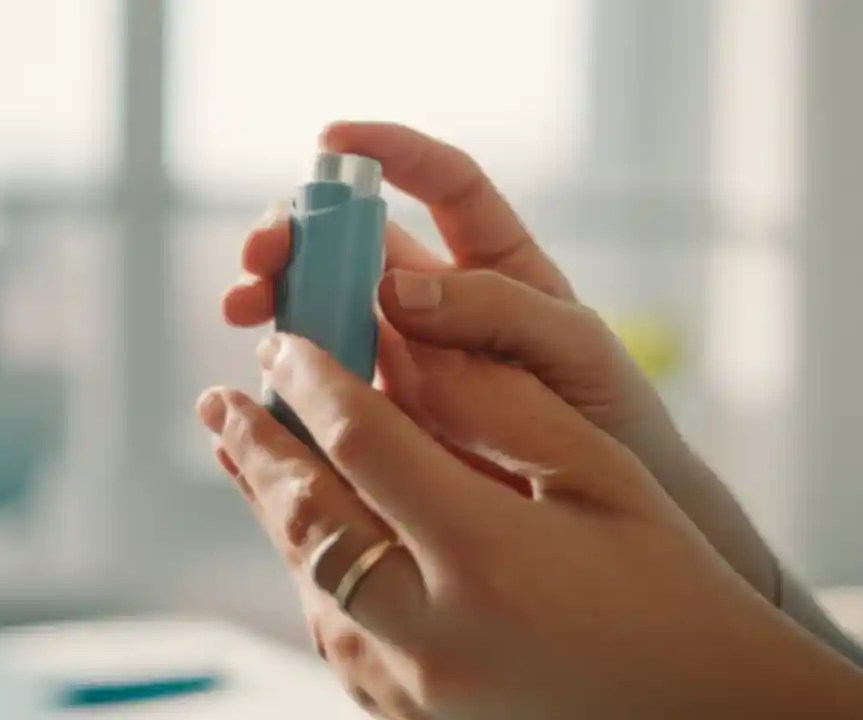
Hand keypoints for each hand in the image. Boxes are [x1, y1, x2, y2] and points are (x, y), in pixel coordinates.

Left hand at [196, 335, 862, 718]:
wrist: (704, 714)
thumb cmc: (671, 583)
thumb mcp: (601, 474)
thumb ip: (499, 405)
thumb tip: (410, 342)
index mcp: (488, 557)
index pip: (364, 444)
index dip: (314, 381)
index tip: (284, 343)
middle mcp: (435, 633)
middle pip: (312, 519)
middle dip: (258, 449)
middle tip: (219, 400)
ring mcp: (417, 690)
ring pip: (310, 583)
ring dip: (273, 511)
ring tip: (245, 458)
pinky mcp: (413, 717)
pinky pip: (337, 635)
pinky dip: (310, 573)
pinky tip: (307, 537)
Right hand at [223, 122, 778, 600]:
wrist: (615, 516)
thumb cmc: (609, 416)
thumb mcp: (573, 349)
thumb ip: (497, 311)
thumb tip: (393, 286)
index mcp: (497, 265)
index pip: (445, 186)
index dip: (392, 151)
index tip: (331, 140)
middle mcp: (443, 303)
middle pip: (357, 246)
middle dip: (299, 236)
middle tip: (261, 255)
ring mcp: (410, 359)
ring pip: (327, 310)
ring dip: (277, 300)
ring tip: (246, 312)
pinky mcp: (387, 415)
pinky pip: (326, 384)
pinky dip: (284, 378)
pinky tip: (256, 381)